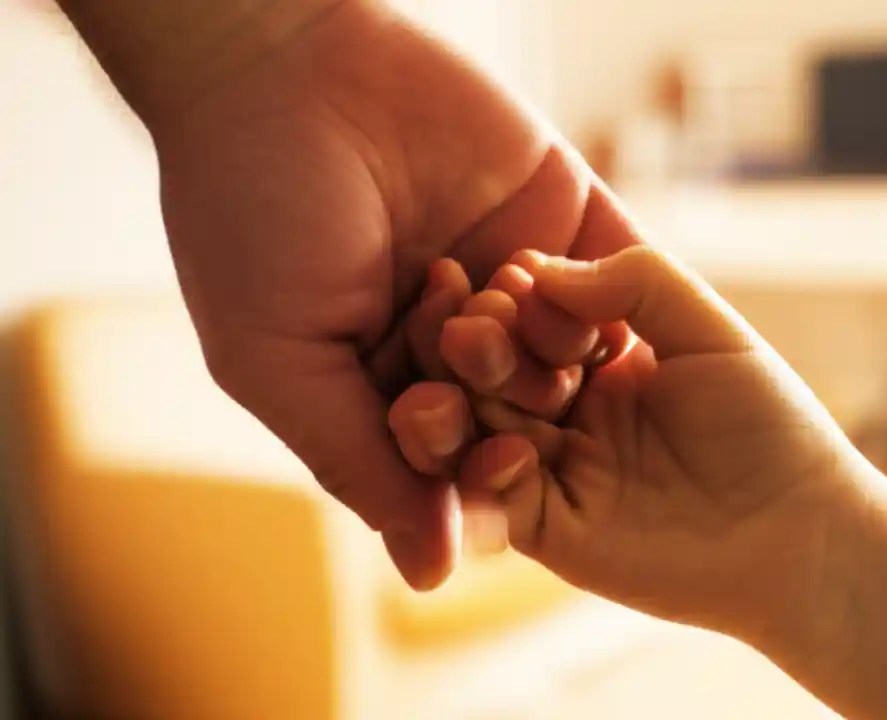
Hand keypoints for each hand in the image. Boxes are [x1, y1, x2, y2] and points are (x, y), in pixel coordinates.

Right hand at [150, 2, 639, 587]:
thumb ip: (358, 463)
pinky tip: (607, 318)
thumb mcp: (279, 359)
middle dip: (513, 416)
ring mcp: (512, 270)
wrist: (280, 62)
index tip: (481, 472)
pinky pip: (613, 268)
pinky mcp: (559, 209)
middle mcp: (456, 334)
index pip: (446, 455)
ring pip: (569, 350)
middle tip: (505, 410)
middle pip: (517, 411)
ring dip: (555, 359)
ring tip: (508, 333)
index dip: (468, 473)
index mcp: (386, 376)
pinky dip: (614, 295)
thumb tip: (432, 574)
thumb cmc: (250, 213)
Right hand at [449, 248, 858, 639]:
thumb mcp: (710, 330)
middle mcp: (569, 407)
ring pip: (478, 429)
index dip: (516, 296)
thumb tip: (538, 269)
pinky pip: (492, 499)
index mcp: (602, 353)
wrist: (802, 534)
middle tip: (467, 326)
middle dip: (477, 345)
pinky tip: (510, 450)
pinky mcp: (547, 529)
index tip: (506, 276)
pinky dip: (486, 473)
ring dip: (462, 406)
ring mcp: (554, 468)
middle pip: (495, 368)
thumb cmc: (768, 425)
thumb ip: (636, 281)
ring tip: (457, 381)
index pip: (534, 313)